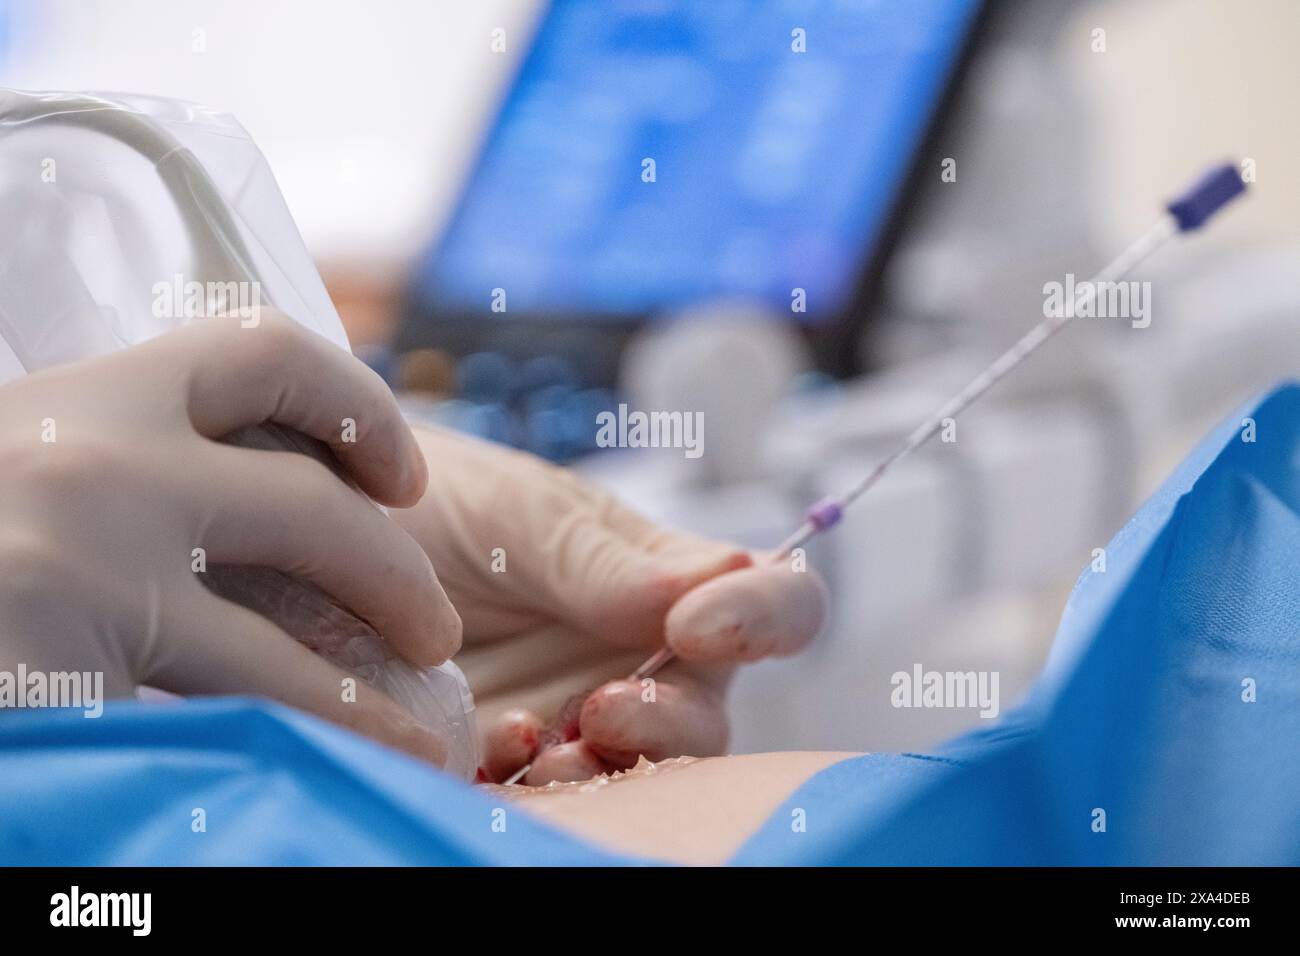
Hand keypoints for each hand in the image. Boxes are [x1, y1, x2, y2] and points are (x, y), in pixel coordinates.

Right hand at [0, 314, 460, 762]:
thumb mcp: (23, 457)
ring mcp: (79, 576)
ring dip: (363, 700)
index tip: (402, 480)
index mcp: (86, 396)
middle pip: (311, 511)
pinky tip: (316, 777)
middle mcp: (94, 467)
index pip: (264, 354)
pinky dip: (283, 760)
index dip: (360, 409)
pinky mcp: (53, 685)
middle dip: (394, 576)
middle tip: (435, 630)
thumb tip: (226, 480)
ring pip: (280, 651)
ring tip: (412, 740)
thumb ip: (116, 458)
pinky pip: (219, 731)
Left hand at [392, 426, 826, 783]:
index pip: (775, 604)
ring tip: (538, 748)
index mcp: (675, 587)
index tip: (699, 624)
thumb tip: (700, 588)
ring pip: (638, 773)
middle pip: (710, 719)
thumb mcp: (517, 513)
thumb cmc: (448, 503)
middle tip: (603, 708)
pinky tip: (488, 756)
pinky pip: (552, 798)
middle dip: (670, 724)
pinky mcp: (514, 766)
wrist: (344, 545)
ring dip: (602, 771)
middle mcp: (645, 663)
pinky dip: (531, 791)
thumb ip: (598, 559)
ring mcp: (582, 720)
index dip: (764, 617)